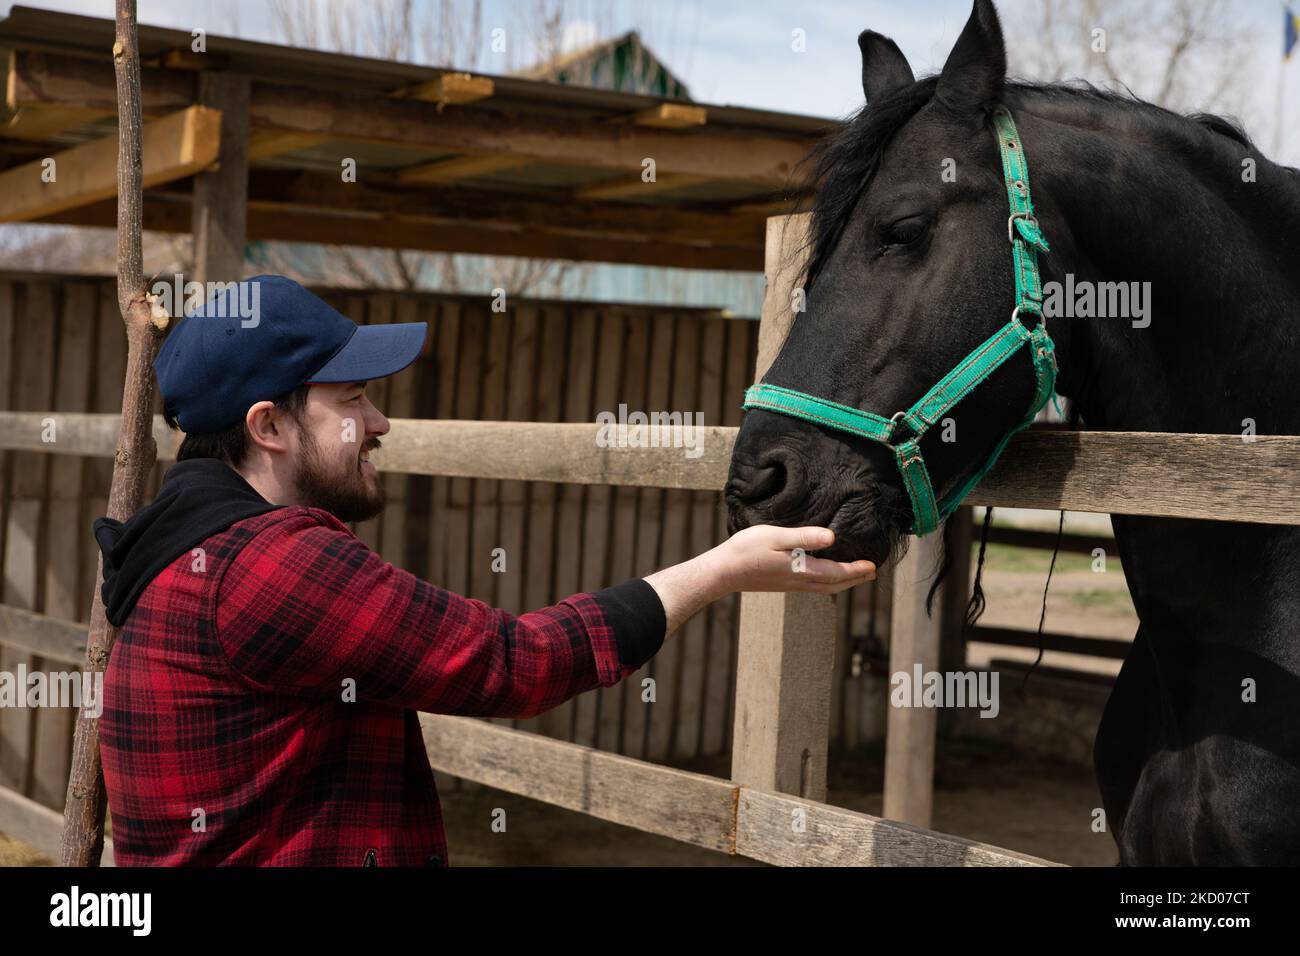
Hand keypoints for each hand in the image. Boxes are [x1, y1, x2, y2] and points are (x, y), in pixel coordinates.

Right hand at [643, 525, 875, 638]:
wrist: (722, 572)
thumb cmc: (746, 550)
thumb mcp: (775, 537)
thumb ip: (804, 537)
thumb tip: (832, 538)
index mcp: (801, 570)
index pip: (836, 573)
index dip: (856, 570)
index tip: (873, 566)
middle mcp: (799, 581)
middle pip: (834, 584)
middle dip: (854, 579)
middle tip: (872, 573)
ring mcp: (790, 585)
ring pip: (824, 587)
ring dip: (842, 582)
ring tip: (855, 576)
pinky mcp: (782, 584)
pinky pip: (813, 586)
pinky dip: (827, 582)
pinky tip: (824, 576)